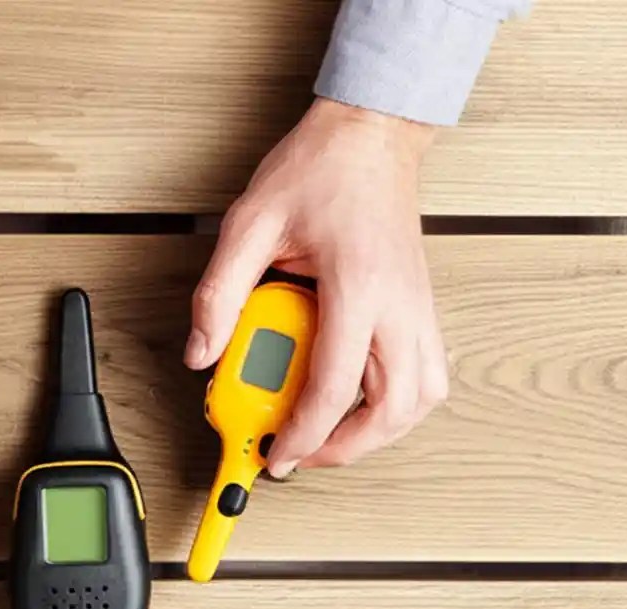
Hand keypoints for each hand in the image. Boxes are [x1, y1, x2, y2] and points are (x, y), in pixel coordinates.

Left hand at [186, 98, 448, 475]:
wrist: (370, 134)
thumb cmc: (319, 169)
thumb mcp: (248, 224)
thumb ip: (220, 293)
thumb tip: (202, 352)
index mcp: (358, 285)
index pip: (334, 385)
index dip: (303, 433)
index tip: (275, 454)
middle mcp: (399, 304)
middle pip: (394, 408)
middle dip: (347, 448)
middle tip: (302, 456)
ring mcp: (418, 306)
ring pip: (421, 399)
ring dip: (379, 431)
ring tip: (330, 437)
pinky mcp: (421, 306)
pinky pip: (424, 375)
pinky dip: (395, 405)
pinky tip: (357, 401)